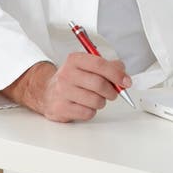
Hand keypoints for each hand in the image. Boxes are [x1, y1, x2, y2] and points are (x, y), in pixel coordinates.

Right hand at [2, 54, 131, 122]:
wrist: (46, 92)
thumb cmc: (71, 79)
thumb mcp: (86, 65)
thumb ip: (106, 66)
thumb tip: (123, 72)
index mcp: (75, 59)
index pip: (100, 64)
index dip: (116, 73)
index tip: (126, 81)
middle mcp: (67, 74)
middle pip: (99, 84)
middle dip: (111, 91)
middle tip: (113, 93)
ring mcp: (63, 92)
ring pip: (95, 100)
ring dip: (101, 102)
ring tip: (95, 98)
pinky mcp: (61, 108)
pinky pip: (87, 113)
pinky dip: (91, 111)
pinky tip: (84, 105)